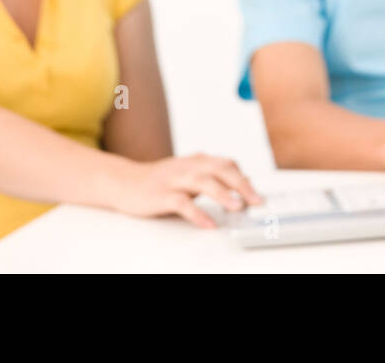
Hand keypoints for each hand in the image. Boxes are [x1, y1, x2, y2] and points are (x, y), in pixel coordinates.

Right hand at [110, 153, 263, 227]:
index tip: (259, 195)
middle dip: (241, 185)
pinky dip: (197, 213)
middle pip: (220, 169)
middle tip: (257, 201)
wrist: (125, 182)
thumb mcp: (191, 173)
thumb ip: (216, 175)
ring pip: (203, 182)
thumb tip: (245, 180)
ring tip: (237, 208)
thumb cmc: (162, 180)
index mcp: (198, 160)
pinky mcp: (161, 195)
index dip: (244, 178)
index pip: (227, 164)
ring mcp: (175, 179)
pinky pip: (182, 203)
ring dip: (223, 194)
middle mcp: (189, 166)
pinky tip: (209, 223)